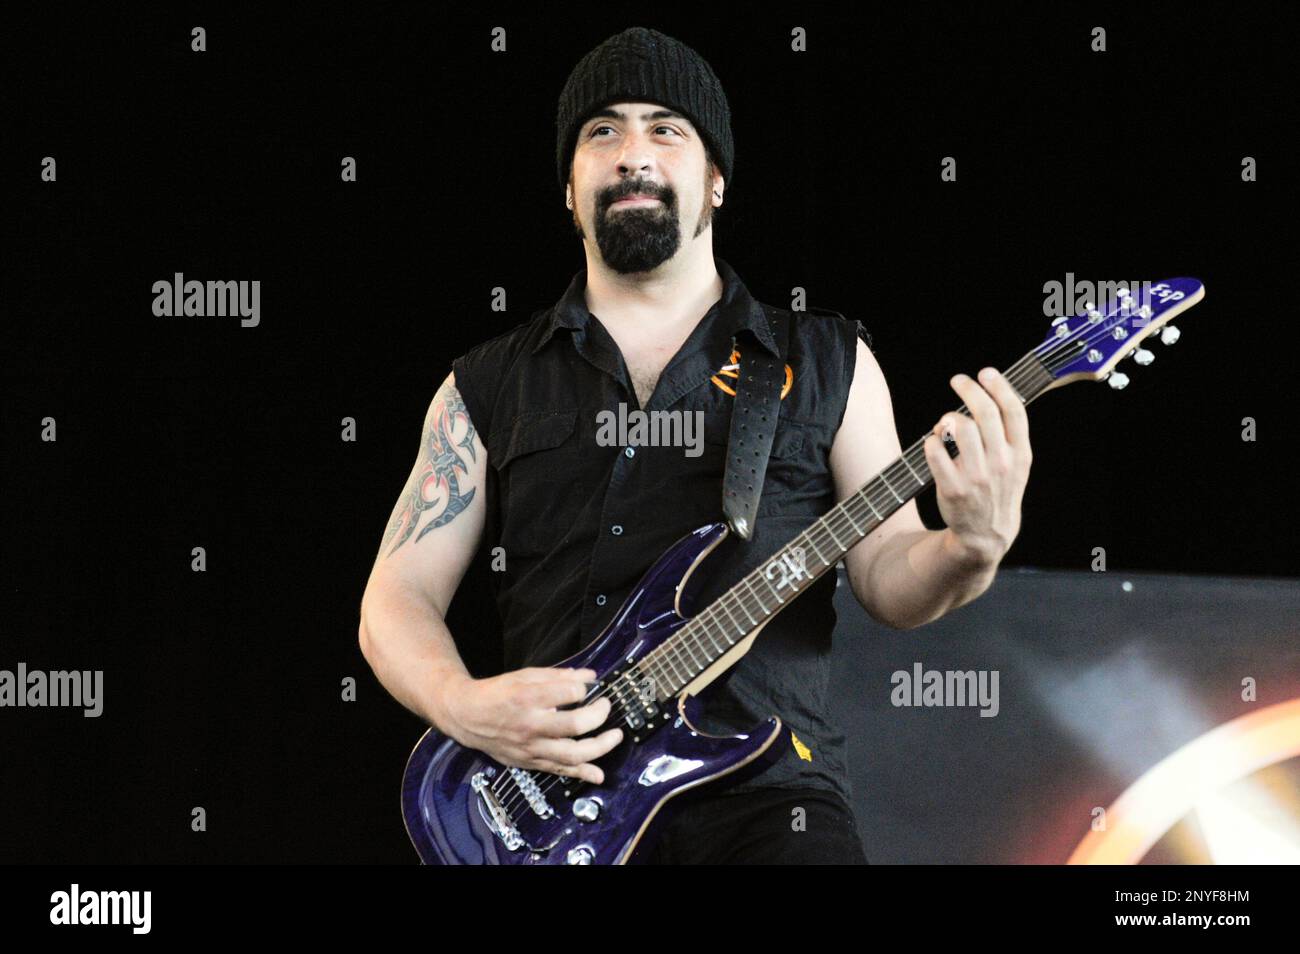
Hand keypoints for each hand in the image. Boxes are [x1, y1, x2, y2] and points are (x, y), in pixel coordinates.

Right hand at [439, 666, 623, 783]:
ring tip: (616, 737)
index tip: (585, 687)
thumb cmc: (498, 693)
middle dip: (599, 715)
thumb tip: (590, 677)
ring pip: (573, 754)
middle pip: (576, 725)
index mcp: (528, 697)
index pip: (569, 693)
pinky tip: (599, 774)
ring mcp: (531, 747)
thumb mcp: (526, 675)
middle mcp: (531, 724)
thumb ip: (560, 676)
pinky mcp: (530, 761)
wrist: (467, 716)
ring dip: (600, 747)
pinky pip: (560, 770)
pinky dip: (582, 773)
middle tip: (606, 706)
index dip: (583, 688)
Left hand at [922, 367, 1031, 568]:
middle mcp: (1001, 463)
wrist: (987, 535)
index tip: (986, 372)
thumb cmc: (999, 491)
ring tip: (944, 423)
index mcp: (1020, 454)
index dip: (1000, 386)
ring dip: (947, 418)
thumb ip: (1010, 434)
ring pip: (960, 427)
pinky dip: (930, 442)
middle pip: (984, 413)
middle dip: (969, 389)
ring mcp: (977, 477)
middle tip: (959, 380)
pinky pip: (935, 452)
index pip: (1014, 411)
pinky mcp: (953, 489)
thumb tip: (992, 395)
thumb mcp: (1018, 465)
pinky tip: (933, 443)